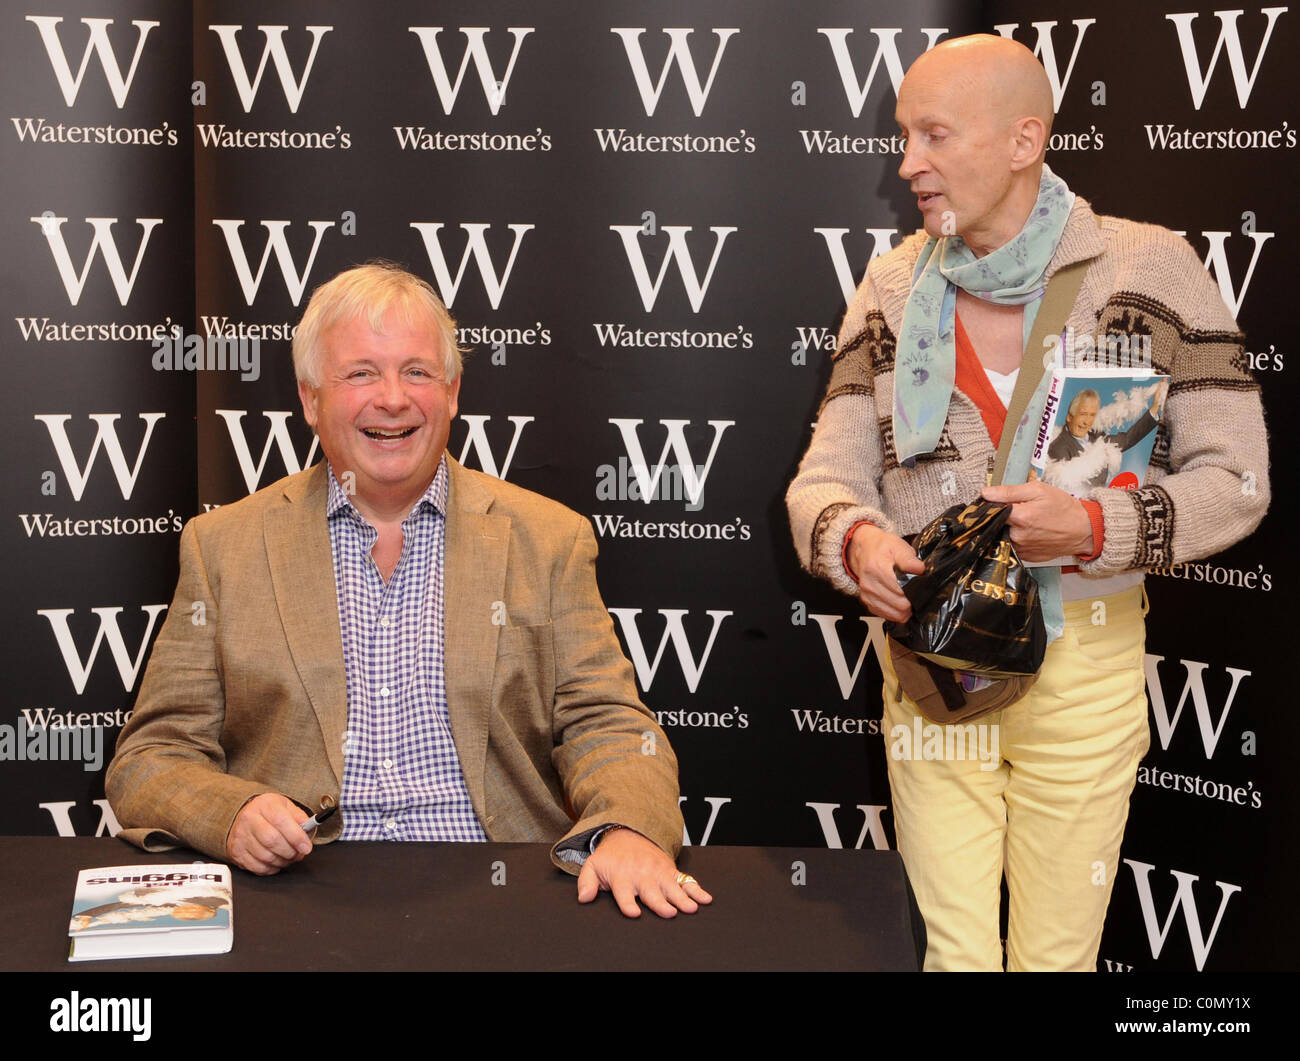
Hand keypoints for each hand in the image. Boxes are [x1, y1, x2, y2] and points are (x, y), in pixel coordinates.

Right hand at [226, 793, 312, 874]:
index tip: (306, 847)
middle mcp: (249, 819)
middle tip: (298, 854)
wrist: (245, 816)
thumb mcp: (285, 806)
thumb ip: (299, 817)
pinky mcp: (236, 852)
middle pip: (272, 841)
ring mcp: (240, 836)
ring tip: (288, 857)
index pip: (281, 821)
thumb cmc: (268, 812)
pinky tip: (276, 862)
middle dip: (290, 852)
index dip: (296, 837)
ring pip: (265, 856)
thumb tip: (309, 828)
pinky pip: (257, 867)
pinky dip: (271, 868)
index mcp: (264, 805)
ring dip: (282, 861)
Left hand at [576, 827, 712, 918]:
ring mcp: (658, 873)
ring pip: (672, 887)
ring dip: (682, 898)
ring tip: (692, 908)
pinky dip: (697, 889)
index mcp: (622, 877)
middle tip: (670, 913)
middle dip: (661, 903)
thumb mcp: (592, 866)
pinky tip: (706, 899)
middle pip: (652, 892)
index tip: (634, 913)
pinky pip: (686, 880)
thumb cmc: (610, 857)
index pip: (624, 893)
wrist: (628, 833)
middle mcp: (642, 876)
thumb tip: (584, 898)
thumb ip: (587, 883)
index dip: (628, 903)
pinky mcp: (671, 871)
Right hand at [847, 524, 924, 621]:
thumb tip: (921, 570)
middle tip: (916, 593)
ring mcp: (867, 595)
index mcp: (877, 569)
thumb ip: (910, 560)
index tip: (919, 587)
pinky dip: (895, 611)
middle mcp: (870, 584)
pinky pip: (886, 615)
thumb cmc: (881, 548)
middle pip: (900, 606)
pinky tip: (898, 601)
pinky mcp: (867, 603)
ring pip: (895, 614)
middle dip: (912, 601)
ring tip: (908, 598)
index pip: (901, 591)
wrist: (864, 550)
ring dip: (905, 609)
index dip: (915, 591)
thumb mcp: (898, 546)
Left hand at [981, 481, 1093, 561]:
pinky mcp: (1026, 557)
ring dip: (1008, 529)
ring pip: (1002, 536)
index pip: (990, 511)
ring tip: (1026, 521)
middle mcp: (1018, 536)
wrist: (1083, 530)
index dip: (990, 505)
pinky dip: (1016, 539)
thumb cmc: (1064, 509)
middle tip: (1016, 511)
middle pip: (995, 525)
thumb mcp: (1038, 490)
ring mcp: (1022, 549)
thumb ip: (1009, 491)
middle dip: (1001, 517)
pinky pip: (1013, 546)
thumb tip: (985, 493)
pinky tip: (1028, 532)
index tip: (994, 502)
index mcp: (1020, 517)